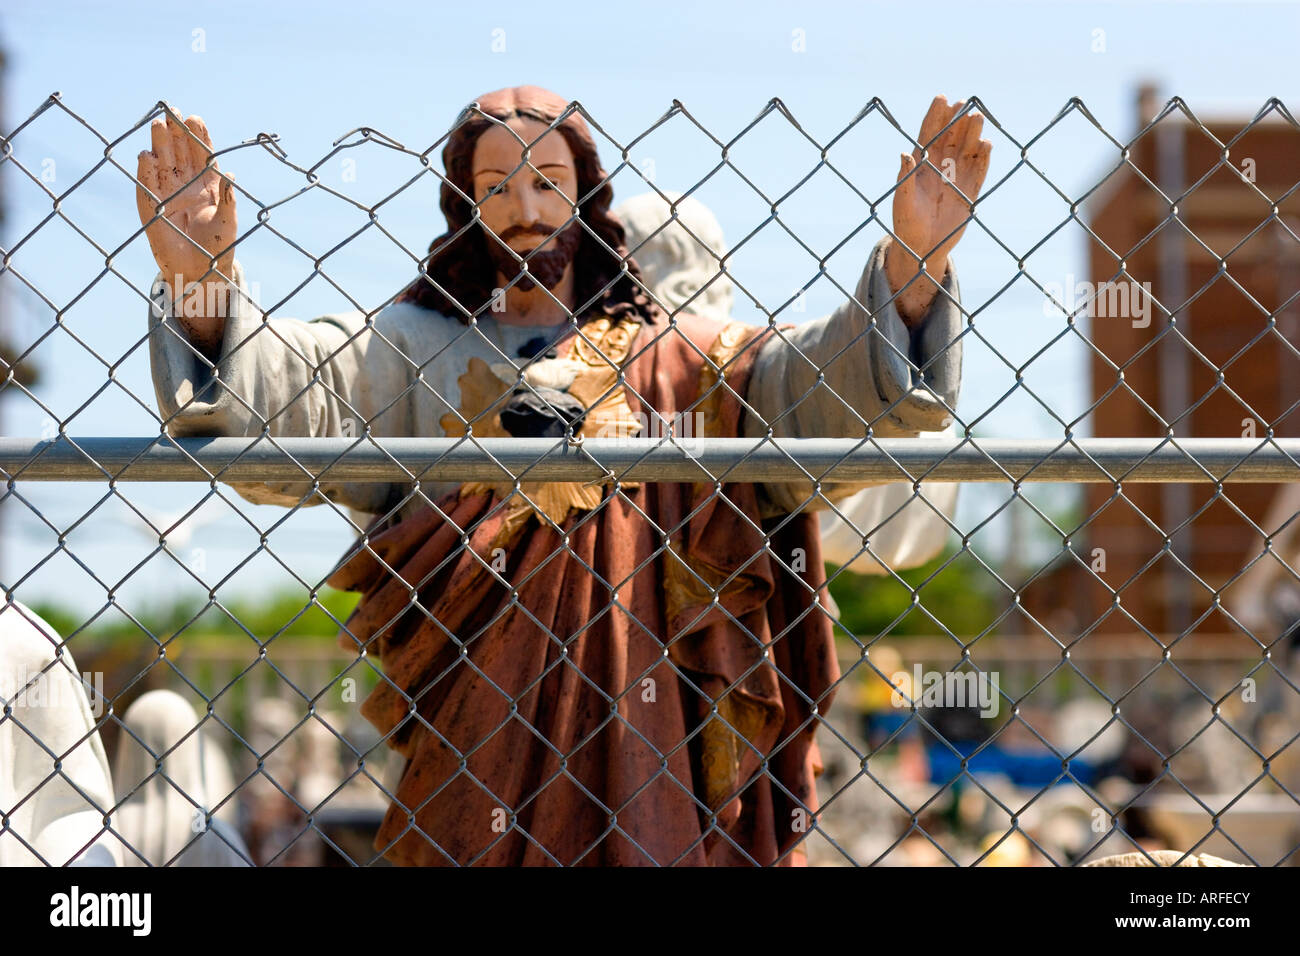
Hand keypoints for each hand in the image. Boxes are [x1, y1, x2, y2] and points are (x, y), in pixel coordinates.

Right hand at [136, 110, 236, 335]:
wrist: (200, 270)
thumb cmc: (218, 245)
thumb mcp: (228, 220)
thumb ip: (228, 199)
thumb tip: (230, 175)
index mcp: (207, 183)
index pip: (202, 153)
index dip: (198, 136)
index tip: (195, 118)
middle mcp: (186, 183)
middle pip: (179, 151)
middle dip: (176, 131)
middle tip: (172, 111)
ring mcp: (167, 192)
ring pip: (162, 161)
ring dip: (159, 143)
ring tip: (159, 124)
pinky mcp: (151, 205)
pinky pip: (146, 184)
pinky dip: (145, 170)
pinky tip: (147, 155)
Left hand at [886, 96, 991, 322]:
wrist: (922, 250)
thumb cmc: (905, 224)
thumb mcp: (902, 201)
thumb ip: (905, 178)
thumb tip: (905, 153)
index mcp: (921, 166)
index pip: (929, 134)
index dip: (935, 116)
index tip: (942, 98)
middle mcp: (940, 167)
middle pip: (951, 137)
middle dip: (957, 120)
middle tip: (964, 103)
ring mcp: (957, 178)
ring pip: (967, 150)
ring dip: (972, 133)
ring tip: (977, 117)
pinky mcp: (970, 192)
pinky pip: (979, 171)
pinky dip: (983, 158)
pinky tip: (987, 144)